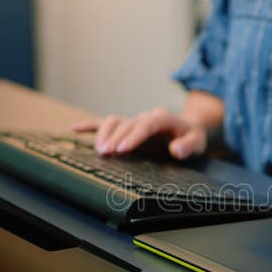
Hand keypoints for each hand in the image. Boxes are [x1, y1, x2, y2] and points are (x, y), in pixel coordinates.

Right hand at [73, 107, 206, 159]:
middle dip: (116, 138)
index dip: (134, 136)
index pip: (146, 124)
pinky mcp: (126, 127)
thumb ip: (188, 146)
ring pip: (114, 121)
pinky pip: (106, 123)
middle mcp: (145, 117)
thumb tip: (176, 150)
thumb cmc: (192, 137)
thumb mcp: (197, 142)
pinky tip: (74, 129)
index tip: (123, 149)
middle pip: (127, 124)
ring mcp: (134, 121)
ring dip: (104, 134)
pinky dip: (90, 126)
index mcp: (162, 118)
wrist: (188, 129)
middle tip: (106, 154)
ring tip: (99, 151)